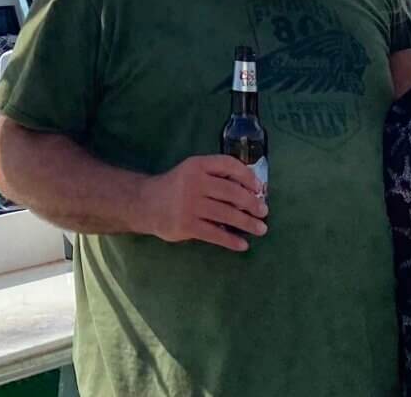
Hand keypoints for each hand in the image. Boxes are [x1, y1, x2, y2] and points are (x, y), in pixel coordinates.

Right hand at [137, 155, 267, 251]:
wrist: (146, 203)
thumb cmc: (177, 187)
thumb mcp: (192, 172)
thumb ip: (215, 175)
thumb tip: (251, 188)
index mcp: (197, 165)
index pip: (228, 164)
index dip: (247, 176)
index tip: (259, 188)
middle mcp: (194, 182)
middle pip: (231, 192)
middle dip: (251, 203)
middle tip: (264, 212)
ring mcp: (190, 204)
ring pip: (226, 214)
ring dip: (247, 223)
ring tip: (261, 229)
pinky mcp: (186, 225)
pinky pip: (215, 234)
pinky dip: (231, 240)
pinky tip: (243, 244)